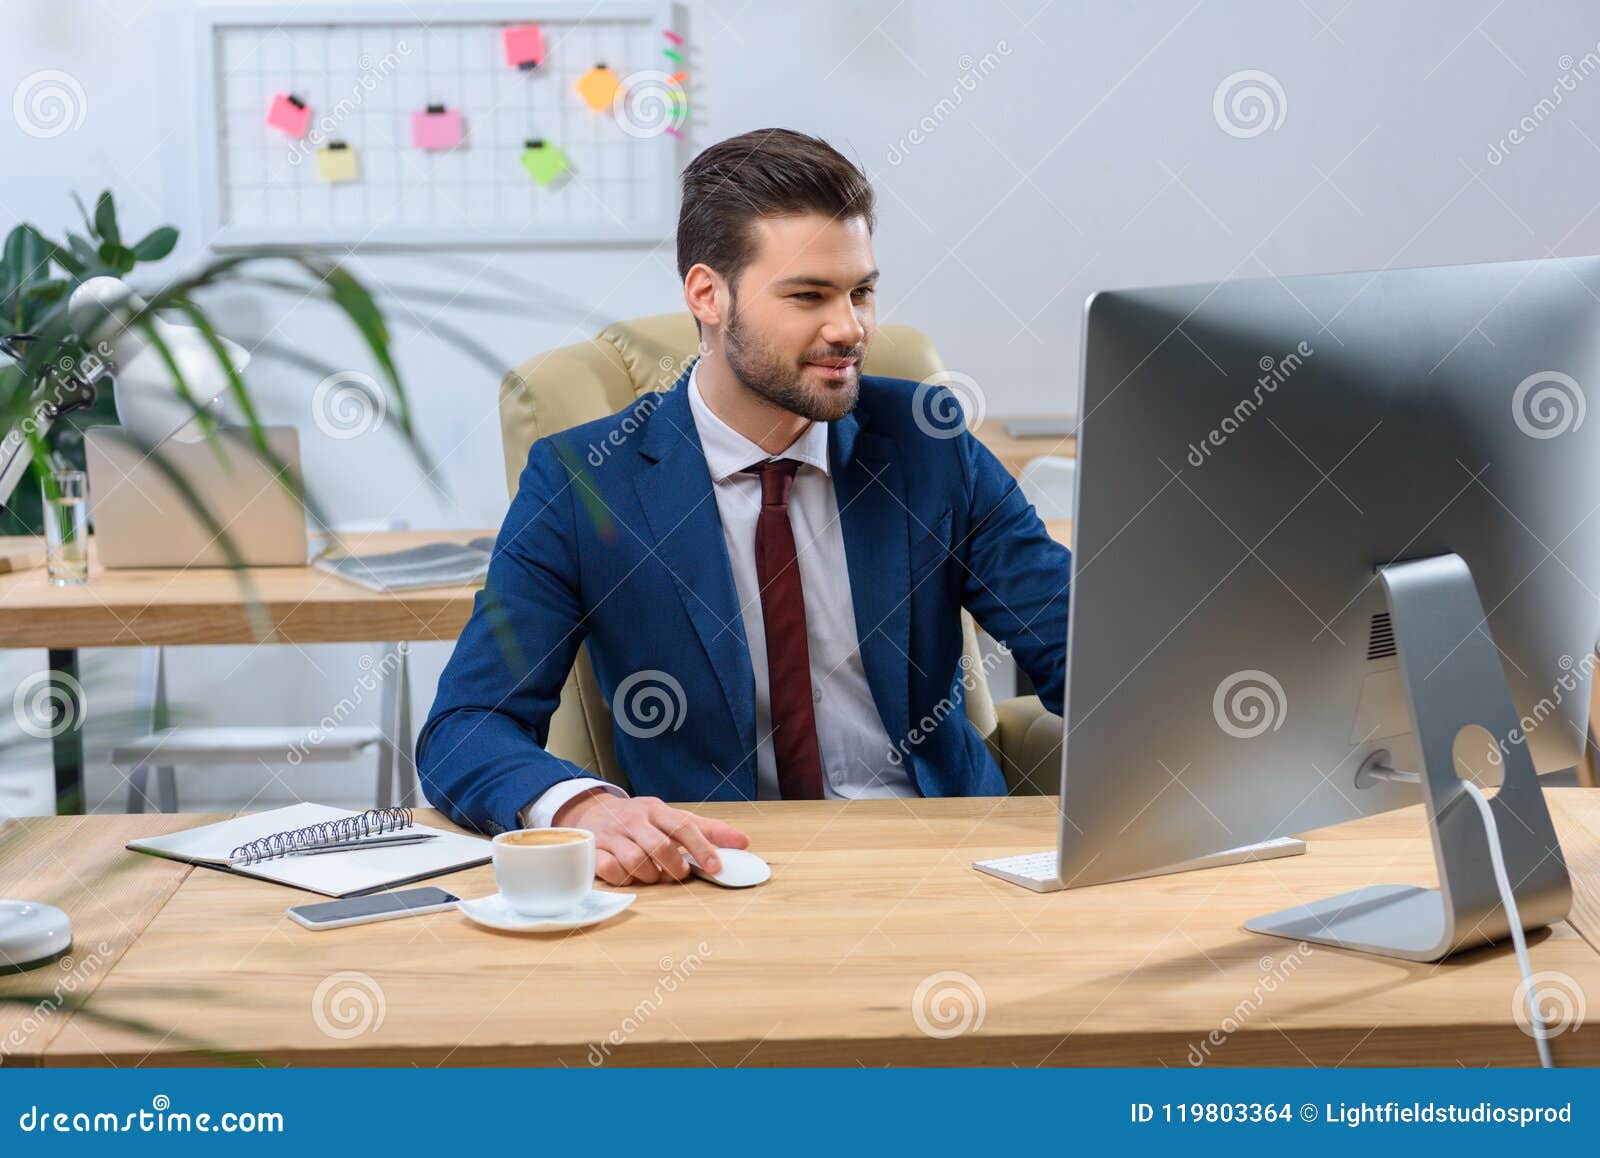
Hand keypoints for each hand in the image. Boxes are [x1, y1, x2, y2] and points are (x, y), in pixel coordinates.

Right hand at [552, 790, 750, 885]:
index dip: (702, 848)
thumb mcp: (672, 818)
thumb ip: (707, 830)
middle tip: (679, 873)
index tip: (716, 867)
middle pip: (659, 845)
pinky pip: (610, 870)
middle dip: (674, 865)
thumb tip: (743, 842)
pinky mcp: (594, 850)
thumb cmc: (641, 820)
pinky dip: (624, 878)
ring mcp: (613, 835)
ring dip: (650, 875)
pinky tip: (629, 876)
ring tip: (654, 874)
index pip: (684, 826)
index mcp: (657, 809)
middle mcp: (634, 820)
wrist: (592, 811)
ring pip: (635, 860)